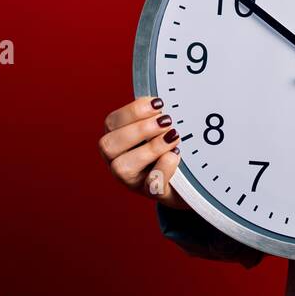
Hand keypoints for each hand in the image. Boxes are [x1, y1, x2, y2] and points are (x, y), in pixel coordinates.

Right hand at [100, 96, 191, 211]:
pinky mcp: (150, 192)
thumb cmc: (169, 148)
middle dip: (138, 129)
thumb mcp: (160, 129)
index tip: (158, 103)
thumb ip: (155, 116)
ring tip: (174, 137)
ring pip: (122, 167)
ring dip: (151, 148)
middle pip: (108, 145)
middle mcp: (117, 161)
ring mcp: (131, 180)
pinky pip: (150, 184)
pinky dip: (164, 167)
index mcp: (118, 140)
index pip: (111, 123)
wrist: (187, 180)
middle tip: (166, 121)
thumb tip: (161, 103)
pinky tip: (176, 155)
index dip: (133, 111)